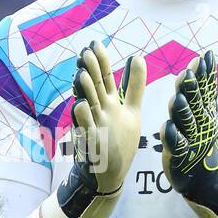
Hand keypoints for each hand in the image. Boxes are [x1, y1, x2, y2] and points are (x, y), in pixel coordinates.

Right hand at [39, 40, 145, 217]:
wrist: (109, 173)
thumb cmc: (118, 141)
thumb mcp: (132, 111)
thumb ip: (135, 86)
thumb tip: (137, 57)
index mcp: (110, 102)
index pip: (105, 78)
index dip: (102, 62)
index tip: (96, 44)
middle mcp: (100, 111)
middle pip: (95, 87)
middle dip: (90, 71)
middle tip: (86, 52)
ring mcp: (94, 126)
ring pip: (88, 105)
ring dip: (85, 91)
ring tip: (82, 75)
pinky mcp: (92, 143)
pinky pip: (86, 129)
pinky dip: (83, 119)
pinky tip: (81, 105)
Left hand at [161, 51, 217, 200]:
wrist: (204, 177)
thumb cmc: (199, 139)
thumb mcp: (205, 112)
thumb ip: (204, 88)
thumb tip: (206, 58)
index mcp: (204, 111)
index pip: (206, 90)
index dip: (205, 74)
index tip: (205, 57)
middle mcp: (200, 123)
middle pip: (195, 103)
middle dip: (193, 89)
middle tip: (189, 72)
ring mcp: (191, 139)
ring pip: (186, 123)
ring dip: (182, 111)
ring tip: (178, 97)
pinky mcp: (180, 155)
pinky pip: (176, 145)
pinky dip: (172, 136)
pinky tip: (167, 127)